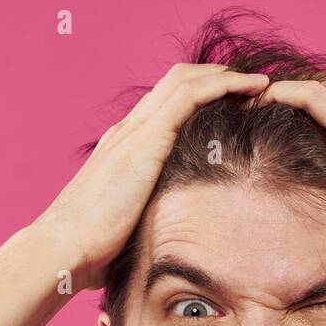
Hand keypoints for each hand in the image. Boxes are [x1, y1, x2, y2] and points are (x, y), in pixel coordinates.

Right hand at [32, 64, 269, 291]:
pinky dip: (224, 85)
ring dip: (227, 77)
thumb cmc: (90, 249)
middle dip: (217, 78)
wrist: (65, 246)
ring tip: (261, 83)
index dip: (200, 97)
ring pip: (186, 80)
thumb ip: (146, 220)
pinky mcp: (147, 138)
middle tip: (253, 87)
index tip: (233, 106)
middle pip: (177, 82)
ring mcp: (135, 130)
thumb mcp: (127, 226)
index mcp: (124, 147)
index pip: (164, 106)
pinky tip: (252, 89)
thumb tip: (164, 244)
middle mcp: (128, 130)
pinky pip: (191, 95)